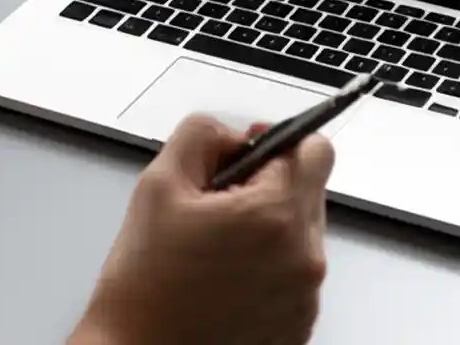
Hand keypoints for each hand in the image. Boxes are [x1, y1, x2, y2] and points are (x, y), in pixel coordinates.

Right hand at [70, 115, 335, 344]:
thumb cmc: (144, 286)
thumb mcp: (158, 185)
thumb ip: (202, 135)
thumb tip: (233, 134)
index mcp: (274, 216)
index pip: (315, 149)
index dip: (278, 142)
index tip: (250, 152)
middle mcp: (303, 258)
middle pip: (310, 190)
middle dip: (269, 186)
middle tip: (217, 206)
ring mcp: (305, 297)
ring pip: (303, 234)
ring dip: (269, 229)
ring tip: (216, 250)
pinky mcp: (299, 325)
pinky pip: (296, 276)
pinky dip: (269, 268)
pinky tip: (225, 280)